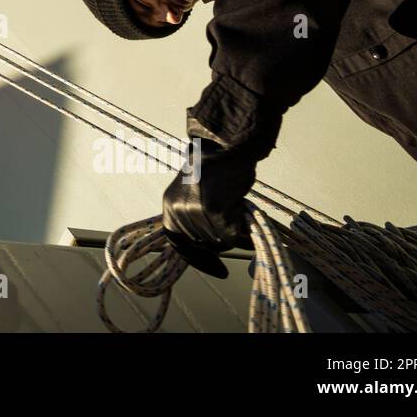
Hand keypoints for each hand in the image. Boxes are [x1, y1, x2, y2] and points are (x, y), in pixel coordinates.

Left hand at [161, 138, 256, 277]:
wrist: (225, 145)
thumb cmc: (214, 167)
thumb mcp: (191, 193)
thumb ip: (193, 216)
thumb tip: (208, 244)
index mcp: (169, 207)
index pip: (178, 244)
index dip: (198, 260)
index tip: (218, 270)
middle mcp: (178, 211)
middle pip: (204, 244)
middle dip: (220, 239)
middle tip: (232, 221)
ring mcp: (195, 211)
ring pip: (221, 241)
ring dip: (234, 234)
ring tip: (237, 210)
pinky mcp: (214, 210)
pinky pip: (234, 234)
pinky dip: (245, 233)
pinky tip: (247, 220)